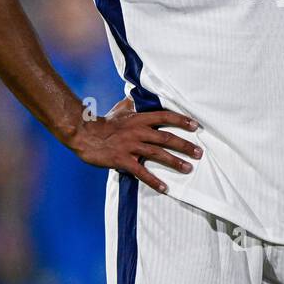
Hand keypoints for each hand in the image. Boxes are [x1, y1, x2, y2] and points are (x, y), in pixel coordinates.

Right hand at [68, 96, 201, 193]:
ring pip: (158, 154)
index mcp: (139, 118)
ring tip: (188, 168)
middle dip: (185, 145)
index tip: (195, 126)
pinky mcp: (123, 160)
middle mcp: (138, 131)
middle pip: (166, 137)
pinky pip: (141, 171)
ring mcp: (130, 146)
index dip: (181, 120)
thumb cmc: (103, 122)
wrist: (84, 134)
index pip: (165, 116)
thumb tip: (136, 95)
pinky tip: (164, 188)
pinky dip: (154, 180)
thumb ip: (131, 104)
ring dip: (175, 162)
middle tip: (199, 153)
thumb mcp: (119, 110)